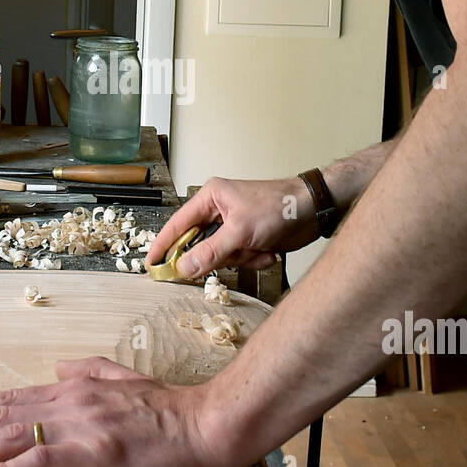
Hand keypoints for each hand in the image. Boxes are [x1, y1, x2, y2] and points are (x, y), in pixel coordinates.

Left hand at [0, 356, 234, 466]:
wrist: (212, 424)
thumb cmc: (175, 411)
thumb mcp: (129, 379)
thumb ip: (93, 370)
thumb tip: (59, 366)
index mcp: (75, 387)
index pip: (9, 399)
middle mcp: (69, 400)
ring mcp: (79, 424)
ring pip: (6, 436)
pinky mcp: (93, 452)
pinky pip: (35, 463)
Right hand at [147, 175, 318, 277]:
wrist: (315, 210)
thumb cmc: (279, 206)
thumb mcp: (240, 231)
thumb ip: (211, 251)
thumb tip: (184, 268)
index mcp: (211, 198)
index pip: (178, 224)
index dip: (163, 245)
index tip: (151, 264)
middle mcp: (219, 211)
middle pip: (201, 245)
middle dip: (218, 255)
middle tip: (227, 258)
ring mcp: (234, 227)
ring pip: (221, 257)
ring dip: (241, 258)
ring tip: (258, 247)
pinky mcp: (249, 240)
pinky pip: (239, 260)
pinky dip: (254, 260)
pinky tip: (268, 250)